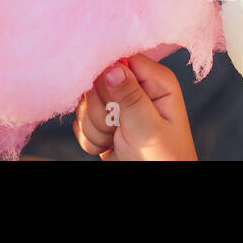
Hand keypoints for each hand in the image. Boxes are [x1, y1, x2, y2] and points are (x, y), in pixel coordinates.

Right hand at [73, 54, 197, 159]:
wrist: (155, 185)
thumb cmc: (163, 159)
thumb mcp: (149, 128)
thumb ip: (130, 97)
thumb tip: (111, 67)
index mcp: (155, 80)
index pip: (120, 57)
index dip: (107, 77)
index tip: (112, 102)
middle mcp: (135, 86)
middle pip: (97, 80)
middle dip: (101, 110)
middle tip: (118, 128)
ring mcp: (117, 104)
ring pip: (84, 101)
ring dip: (95, 127)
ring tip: (116, 140)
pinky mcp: (102, 120)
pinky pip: (80, 119)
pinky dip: (90, 137)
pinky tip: (108, 145)